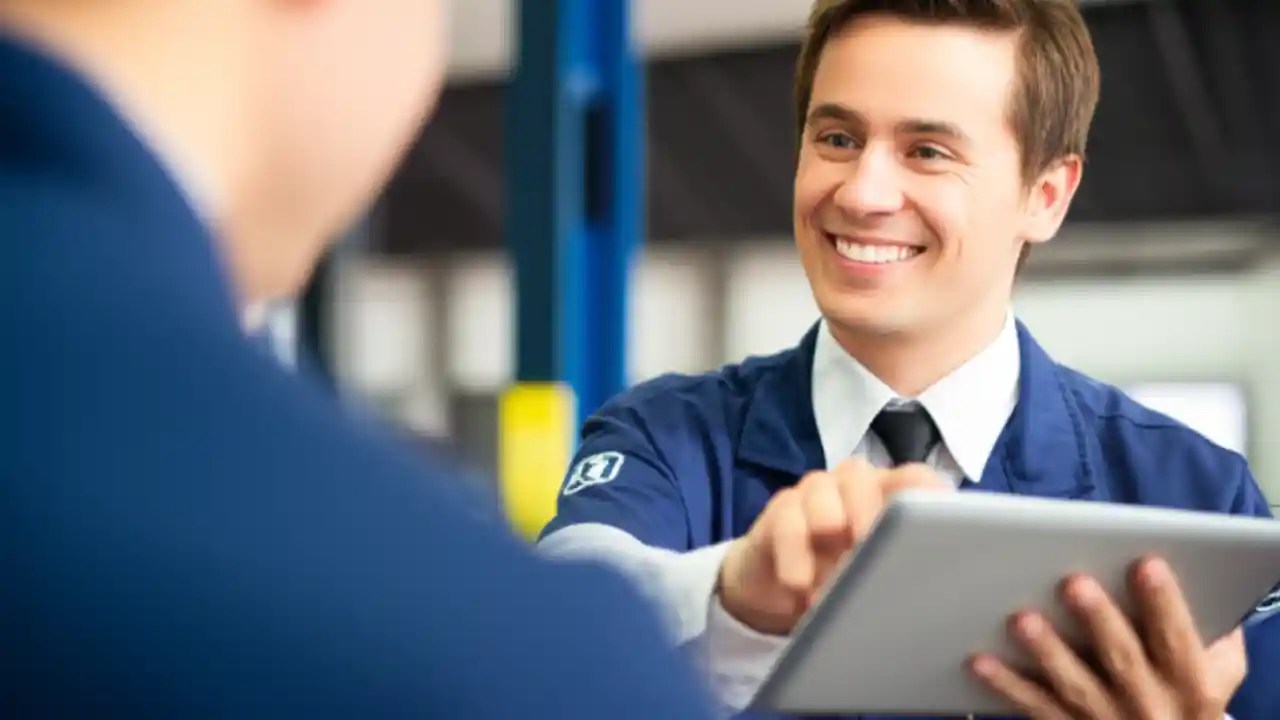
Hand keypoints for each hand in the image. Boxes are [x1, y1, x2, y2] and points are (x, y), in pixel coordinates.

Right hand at [716, 457, 948, 634]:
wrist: (786, 588)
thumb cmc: (850, 581)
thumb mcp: (883, 579)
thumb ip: (907, 574)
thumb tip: (940, 605)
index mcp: (888, 495)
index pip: (914, 478)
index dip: (925, 494)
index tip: (932, 527)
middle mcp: (852, 486)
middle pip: (861, 478)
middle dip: (868, 513)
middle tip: (872, 549)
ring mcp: (812, 494)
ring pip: (819, 490)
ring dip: (827, 526)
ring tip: (835, 569)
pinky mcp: (779, 512)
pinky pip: (785, 520)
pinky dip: (794, 553)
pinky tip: (800, 584)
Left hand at [970, 556, 1247, 719]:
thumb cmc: (1186, 700)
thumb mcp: (1216, 675)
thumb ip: (1214, 637)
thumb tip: (1209, 585)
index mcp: (1189, 684)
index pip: (1178, 639)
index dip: (1164, 603)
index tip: (1146, 564)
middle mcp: (1149, 706)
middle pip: (1123, 659)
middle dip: (1098, 620)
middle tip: (1073, 582)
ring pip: (1074, 685)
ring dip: (1047, 651)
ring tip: (1021, 619)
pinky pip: (1034, 708)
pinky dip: (1006, 685)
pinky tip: (979, 660)